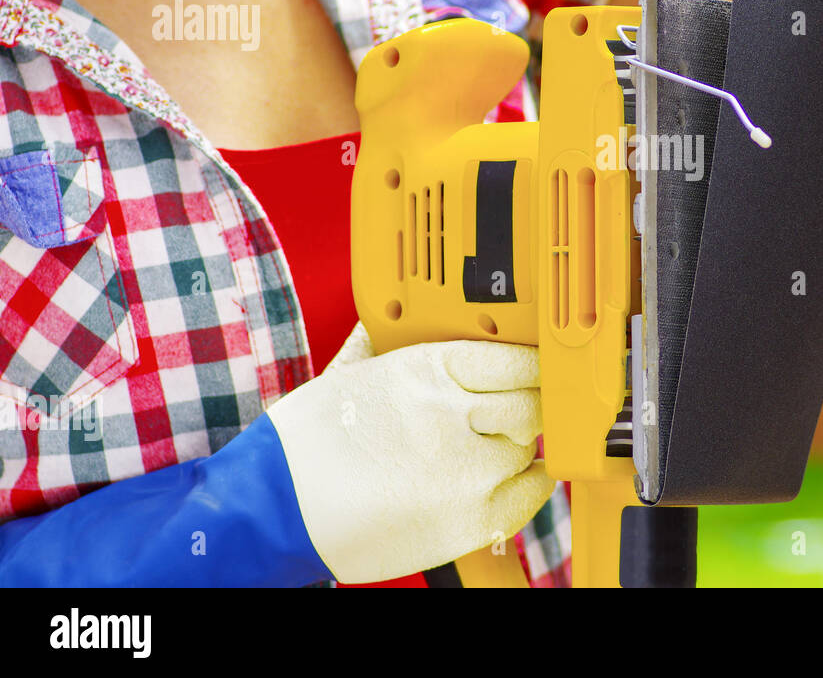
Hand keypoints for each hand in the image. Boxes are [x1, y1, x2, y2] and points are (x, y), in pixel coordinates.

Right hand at [266, 324, 553, 583]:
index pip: (515, 357)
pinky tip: (507, 479)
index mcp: (426, 368)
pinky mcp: (469, 518)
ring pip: (527, 447)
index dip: (530, 366)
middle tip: (511, 414)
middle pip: (530, 402)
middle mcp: (452, 413)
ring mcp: (465, 468)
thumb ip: (381, 340)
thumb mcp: (347, 372)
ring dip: (514, 447)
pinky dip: (527, 485)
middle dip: (525, 407)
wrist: (275, 509)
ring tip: (487, 450)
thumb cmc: (306, 444)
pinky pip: (530, 494)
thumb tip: (393, 318)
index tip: (533, 371)